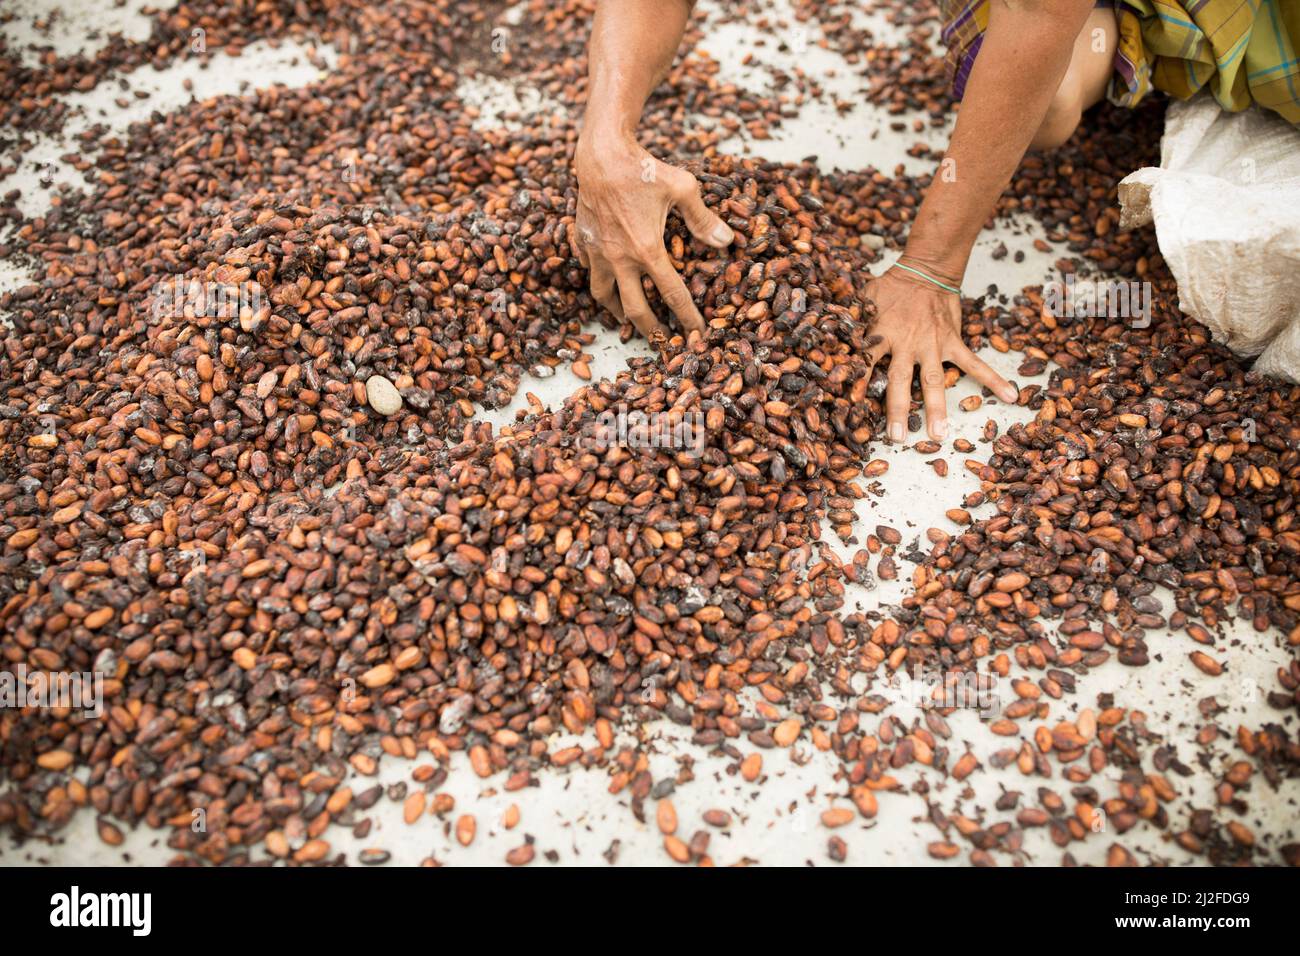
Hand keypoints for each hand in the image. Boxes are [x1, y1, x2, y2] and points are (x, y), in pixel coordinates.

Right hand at [574, 133, 733, 338]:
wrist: (600, 153)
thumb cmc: (644, 168)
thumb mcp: (683, 188)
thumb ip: (705, 220)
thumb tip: (728, 242)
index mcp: (648, 251)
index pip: (673, 295)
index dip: (688, 318)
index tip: (698, 335)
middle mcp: (620, 259)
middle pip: (635, 309)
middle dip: (652, 330)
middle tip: (662, 343)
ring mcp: (597, 252)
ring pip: (603, 295)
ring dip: (617, 311)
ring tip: (628, 316)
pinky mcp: (582, 241)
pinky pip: (587, 268)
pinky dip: (598, 278)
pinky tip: (606, 278)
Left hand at [864, 261, 1017, 443]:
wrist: (926, 269)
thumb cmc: (890, 288)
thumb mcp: (863, 300)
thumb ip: (849, 322)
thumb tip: (824, 336)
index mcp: (880, 336)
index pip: (865, 363)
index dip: (857, 385)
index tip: (850, 409)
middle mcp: (906, 344)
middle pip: (899, 382)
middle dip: (897, 410)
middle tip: (897, 437)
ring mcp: (931, 346)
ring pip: (933, 381)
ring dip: (937, 408)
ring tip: (940, 435)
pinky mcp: (953, 342)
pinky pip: (975, 363)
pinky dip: (993, 379)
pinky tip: (1011, 395)